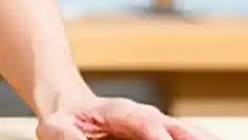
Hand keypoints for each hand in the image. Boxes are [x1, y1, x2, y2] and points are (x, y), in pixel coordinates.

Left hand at [37, 93, 219, 139]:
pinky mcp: (163, 138)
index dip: (156, 133)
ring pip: (190, 133)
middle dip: (192, 138)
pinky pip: (189, 139)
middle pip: (176, 127)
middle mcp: (146, 118)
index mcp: (119, 112)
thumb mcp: (55, 127)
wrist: (71, 110)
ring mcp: (159, 128)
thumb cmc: (63, 121)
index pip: (143, 121)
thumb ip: (67, 136)